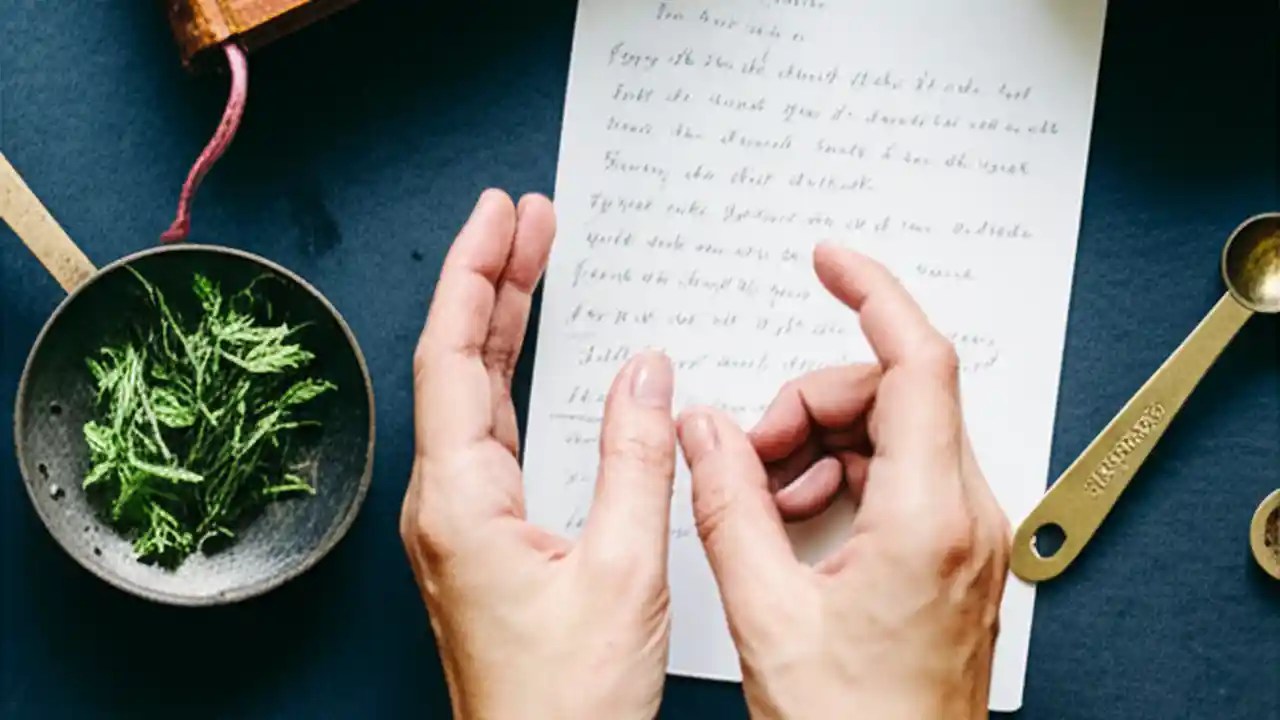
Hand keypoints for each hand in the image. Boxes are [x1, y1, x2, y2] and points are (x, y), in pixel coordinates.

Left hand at [401, 190, 677, 719]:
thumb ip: (633, 463)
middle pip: (459, 366)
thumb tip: (644, 373)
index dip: (476, 276)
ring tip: (534, 265)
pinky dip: (516, 384)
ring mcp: (462, 525)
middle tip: (527, 220)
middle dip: (493, 283)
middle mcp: (447, 506)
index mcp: (462, 502)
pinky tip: (538, 366)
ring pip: (475, 400)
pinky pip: (495, 438)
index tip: (501, 215)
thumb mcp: (622, 572)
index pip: (452, 358)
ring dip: (502, 329)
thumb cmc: (567, 701)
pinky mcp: (486, 542)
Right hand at [676, 244, 1010, 718]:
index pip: (917, 362)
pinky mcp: (954, 553)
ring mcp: (967, 535)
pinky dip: (842, 477)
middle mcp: (967, 517)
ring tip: (765, 499)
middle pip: (895, 394)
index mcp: (928, 520)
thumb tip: (703, 430)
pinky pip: (901, 475)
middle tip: (748, 451)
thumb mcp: (767, 615)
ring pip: (896, 432)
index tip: (829, 261)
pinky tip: (794, 521)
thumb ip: (727, 507)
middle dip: (811, 401)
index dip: (872, 294)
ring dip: (822, 443)